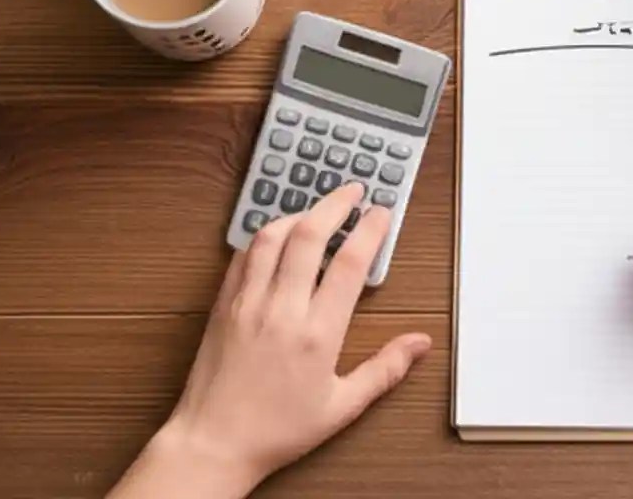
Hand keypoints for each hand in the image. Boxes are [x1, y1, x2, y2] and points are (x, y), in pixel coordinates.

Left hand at [110, 182, 429, 497]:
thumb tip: (420, 343)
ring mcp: (247, 303)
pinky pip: (243, 256)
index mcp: (317, 334)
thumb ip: (384, 369)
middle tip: (352, 190)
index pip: (349, 263)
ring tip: (317, 210)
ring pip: (271, 237)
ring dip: (298, 214)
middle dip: (335, 204)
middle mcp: (281, 310)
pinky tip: (277, 237)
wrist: (212, 443)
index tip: (381, 213)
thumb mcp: (342, 406)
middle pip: (309, 235)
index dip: (369, 230)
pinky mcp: (222, 305)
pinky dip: (264, 236)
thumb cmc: (276, 430)